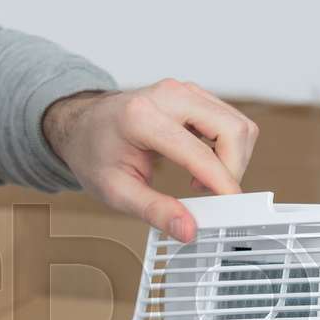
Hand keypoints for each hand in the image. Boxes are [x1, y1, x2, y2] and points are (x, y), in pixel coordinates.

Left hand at [41, 79, 259, 242]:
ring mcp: (183, 91)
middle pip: (232, 129)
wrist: (82, 125)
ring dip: (232, 157)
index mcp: (141, 117)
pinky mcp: (193, 95)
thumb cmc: (94, 153)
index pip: (198, 151)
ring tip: (202, 180)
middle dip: (233, 168)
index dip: (221, 181)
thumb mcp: (115, 191)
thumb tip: (187, 229)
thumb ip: (153, 211)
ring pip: (237, 122)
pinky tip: (202, 163)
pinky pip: (229, 119)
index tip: (230, 206)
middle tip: (213, 194)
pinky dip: (226, 146)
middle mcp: (168, 96)